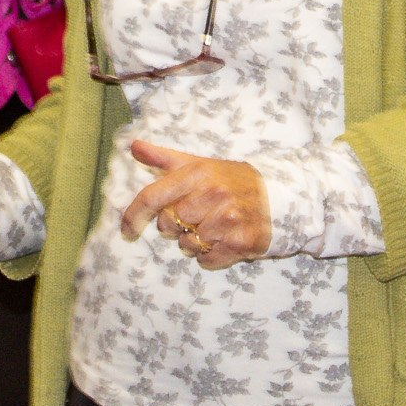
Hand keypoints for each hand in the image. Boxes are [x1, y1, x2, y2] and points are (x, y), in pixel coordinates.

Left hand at [118, 140, 270, 269]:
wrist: (279, 195)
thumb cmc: (230, 180)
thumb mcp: (199, 164)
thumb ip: (164, 158)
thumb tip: (133, 145)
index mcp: (198, 174)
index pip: (152, 196)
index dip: (133, 215)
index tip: (126, 230)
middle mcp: (213, 195)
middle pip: (168, 225)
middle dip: (174, 226)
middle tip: (193, 217)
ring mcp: (229, 220)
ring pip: (187, 245)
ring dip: (192, 243)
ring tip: (210, 228)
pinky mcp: (242, 243)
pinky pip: (207, 260)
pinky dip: (209, 256)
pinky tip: (221, 242)